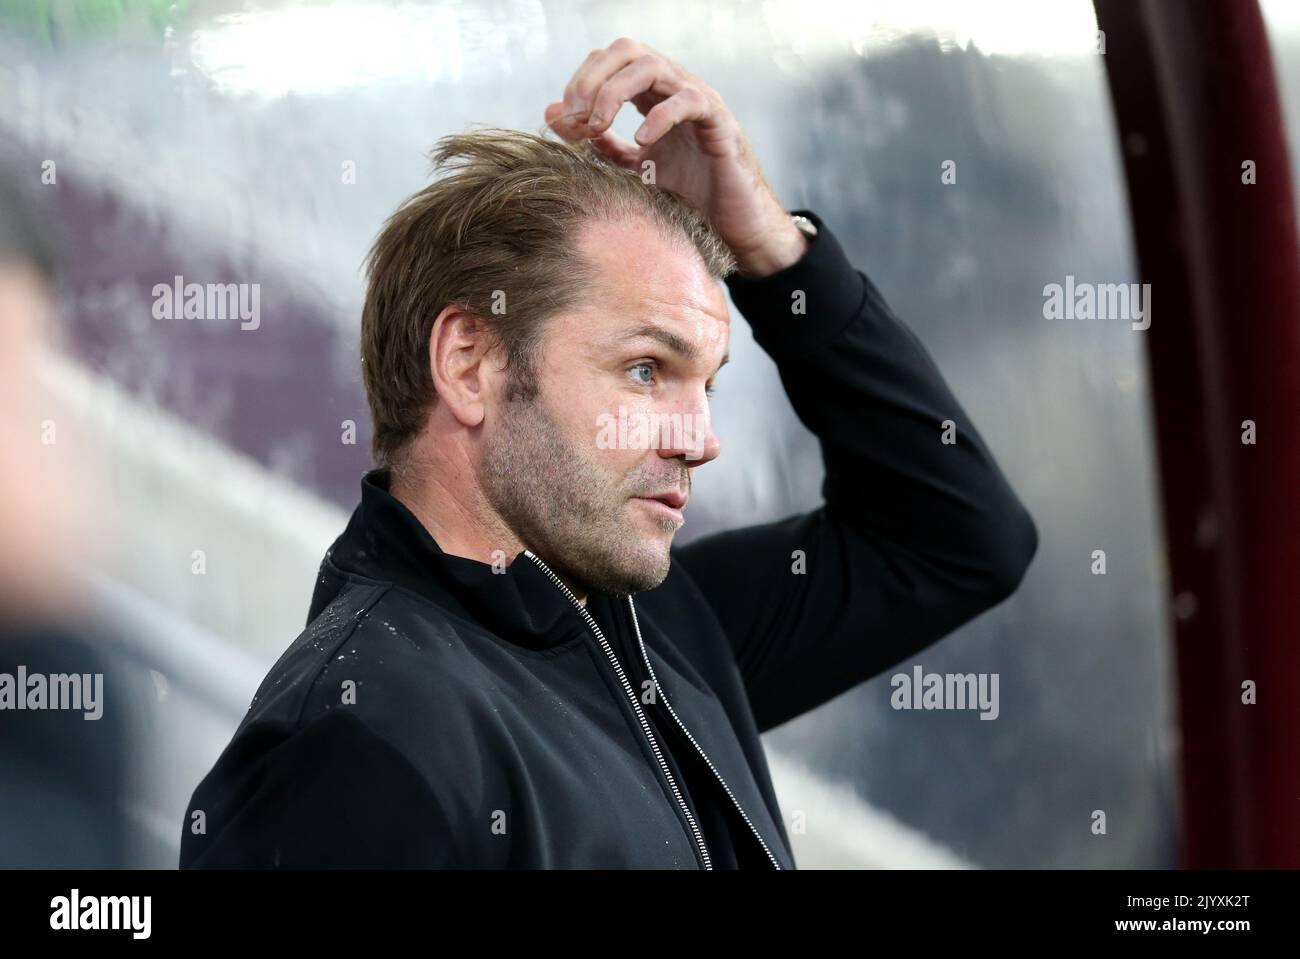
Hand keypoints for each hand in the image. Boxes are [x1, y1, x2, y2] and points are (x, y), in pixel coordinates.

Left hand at [544, 37, 807, 277]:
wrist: (731, 225)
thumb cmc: (688, 196)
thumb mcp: (630, 169)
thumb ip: (598, 142)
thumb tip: (554, 115)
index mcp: (652, 95)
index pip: (608, 61)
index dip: (580, 82)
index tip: (565, 121)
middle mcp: (673, 88)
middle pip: (626, 51)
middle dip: (592, 79)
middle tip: (577, 118)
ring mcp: (698, 100)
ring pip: (651, 67)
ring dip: (614, 92)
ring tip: (599, 126)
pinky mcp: (719, 121)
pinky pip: (688, 100)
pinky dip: (658, 116)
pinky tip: (641, 141)